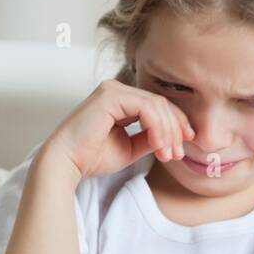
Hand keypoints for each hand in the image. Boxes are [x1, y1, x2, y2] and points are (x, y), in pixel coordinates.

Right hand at [45, 79, 195, 181]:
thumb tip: (172, 138)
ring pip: (156, 105)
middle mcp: (117, 90)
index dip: (176, 124)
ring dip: (168, 132)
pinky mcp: (111, 95)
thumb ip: (150, 139)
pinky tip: (159, 146)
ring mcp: (113, 90)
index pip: (157, 106)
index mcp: (121, 101)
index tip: (185, 145)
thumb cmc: (92, 157)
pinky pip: (146, 108)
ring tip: (168, 155)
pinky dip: (157, 128)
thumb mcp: (130, 148)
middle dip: (175, 130)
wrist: (67, 162)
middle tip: (178, 154)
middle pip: (160, 103)